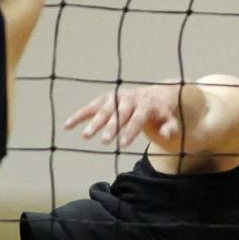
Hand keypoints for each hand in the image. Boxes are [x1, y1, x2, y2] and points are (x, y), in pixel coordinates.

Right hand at [63, 83, 180, 146]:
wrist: (156, 94)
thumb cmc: (163, 113)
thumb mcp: (170, 120)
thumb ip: (170, 128)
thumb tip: (167, 134)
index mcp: (146, 104)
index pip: (137, 118)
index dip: (130, 131)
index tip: (122, 145)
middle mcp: (130, 98)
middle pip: (119, 113)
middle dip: (111, 127)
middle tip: (104, 141)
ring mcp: (116, 97)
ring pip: (103, 109)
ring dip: (94, 122)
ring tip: (85, 136)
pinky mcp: (106, 98)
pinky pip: (90, 107)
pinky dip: (79, 115)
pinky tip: (67, 126)